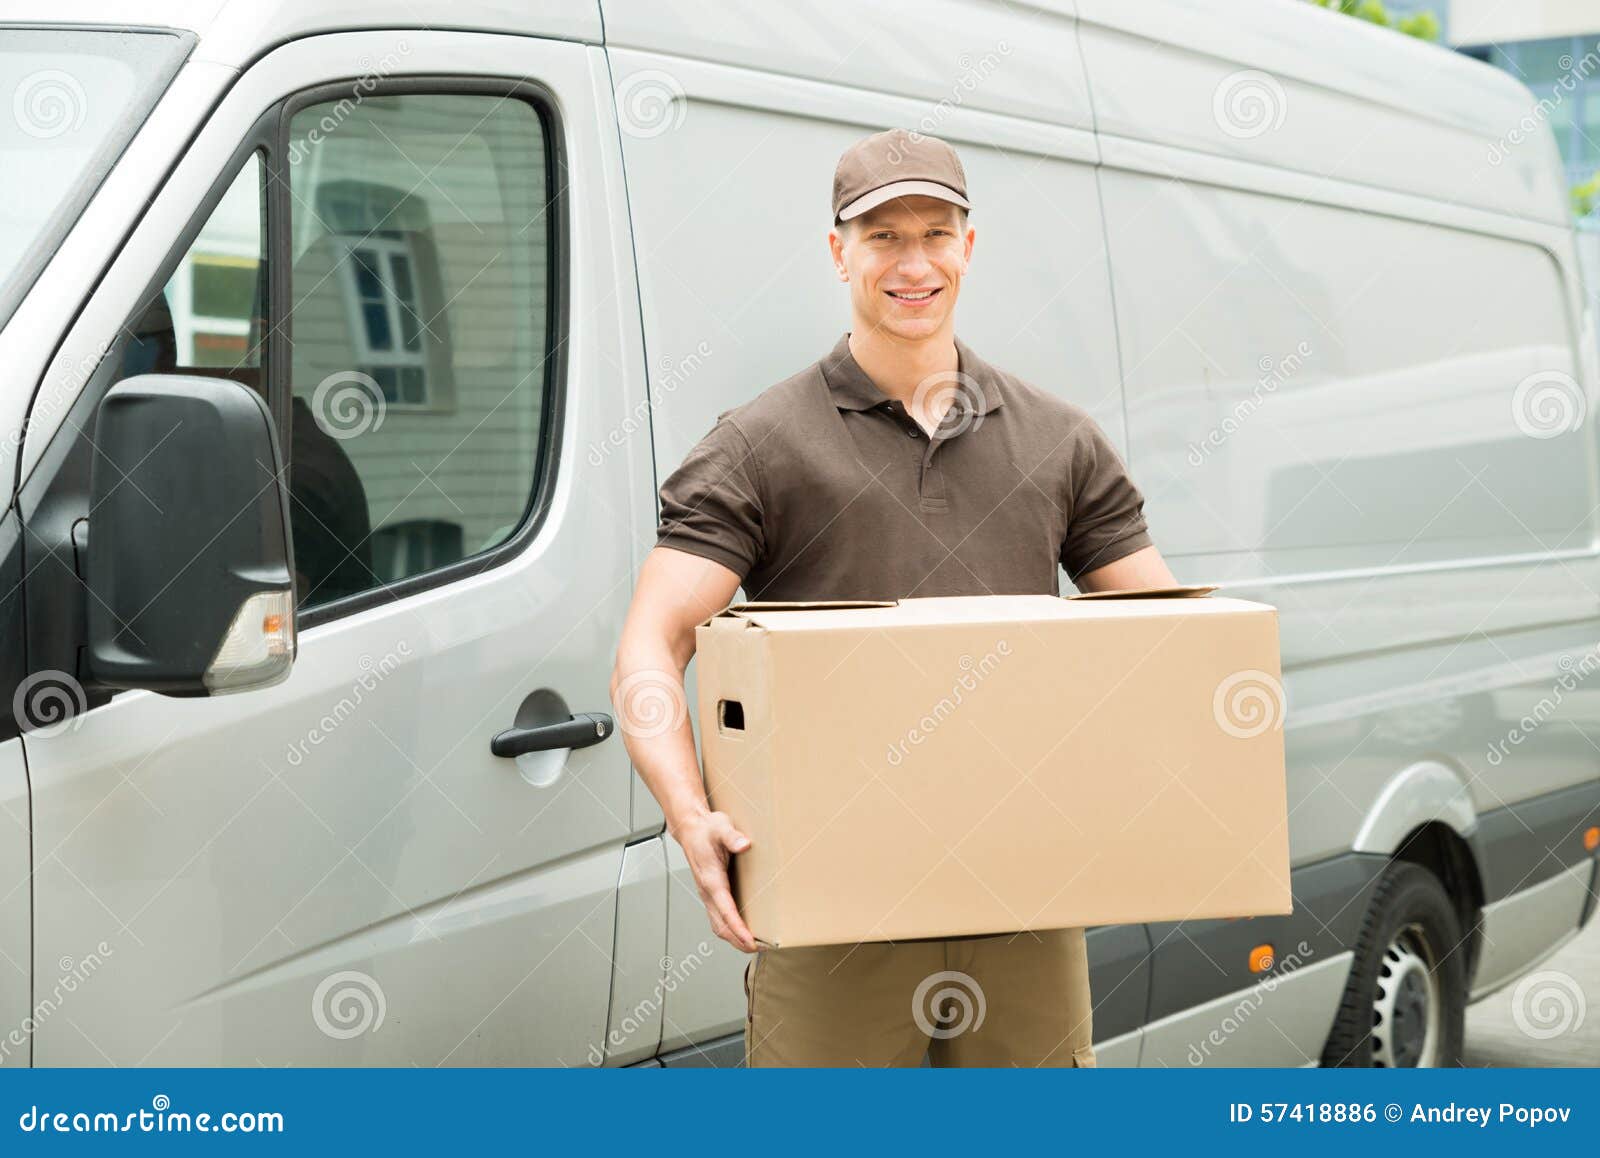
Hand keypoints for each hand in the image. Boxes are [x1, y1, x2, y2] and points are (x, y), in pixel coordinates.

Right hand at [671, 809, 756, 952]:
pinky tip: (743, 932)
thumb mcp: (720, 826)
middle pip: (721, 925)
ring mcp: (708, 895)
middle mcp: (707, 891)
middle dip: (739, 940)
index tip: (751, 941)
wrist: (691, 829)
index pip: (724, 909)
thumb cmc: (706, 830)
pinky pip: (719, 919)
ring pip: (718, 925)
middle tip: (761, 948)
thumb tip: (744, 844)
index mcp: (710, 878)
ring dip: (735, 939)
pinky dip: (731, 930)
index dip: (738, 927)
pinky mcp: (711, 895)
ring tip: (755, 946)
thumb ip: (732, 837)